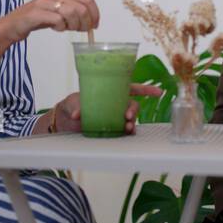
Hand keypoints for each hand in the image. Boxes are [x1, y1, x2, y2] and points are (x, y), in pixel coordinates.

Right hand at [0, 0, 98, 43]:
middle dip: (85, 22)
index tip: (95, 25)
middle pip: (81, 6)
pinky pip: (58, 20)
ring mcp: (45, 2)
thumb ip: (74, 12)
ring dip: (74, 25)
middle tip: (81, 30)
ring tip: (67, 29)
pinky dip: (61, 27)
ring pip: (72, 12)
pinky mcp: (37, 13)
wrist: (14, 24)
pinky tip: (55, 28)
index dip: (95, 12)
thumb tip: (91, 21)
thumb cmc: (38, 19)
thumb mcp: (59, 12)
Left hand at [48, 84, 162, 134]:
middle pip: (132, 106)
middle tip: (127, 117)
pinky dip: (126, 133)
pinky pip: (123, 131)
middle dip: (134, 111)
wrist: (64, 120)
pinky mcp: (110, 129)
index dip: (146, 90)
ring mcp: (114, 117)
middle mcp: (116, 104)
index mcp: (111, 92)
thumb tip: (78, 114)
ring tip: (127, 127)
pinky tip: (126, 134)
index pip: (132, 88)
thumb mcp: (73, 101)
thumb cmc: (72, 104)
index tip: (158, 92)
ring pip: (130, 119)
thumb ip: (77, 106)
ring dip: (131, 123)